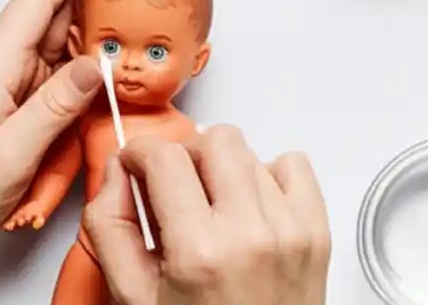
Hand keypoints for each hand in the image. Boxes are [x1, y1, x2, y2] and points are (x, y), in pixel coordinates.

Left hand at [0, 0, 102, 303]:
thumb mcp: (9, 161)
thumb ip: (56, 107)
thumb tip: (97, 61)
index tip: (126, 0)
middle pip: (62, 13)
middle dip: (98, 36)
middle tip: (119, 79)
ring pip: (63, 48)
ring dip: (87, 73)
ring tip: (94, 113)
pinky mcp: (5, 95)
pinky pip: (52, 78)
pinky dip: (72, 96)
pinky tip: (74, 127)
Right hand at [84, 126, 331, 304]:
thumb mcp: (133, 296)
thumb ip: (110, 226)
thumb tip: (118, 169)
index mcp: (200, 252)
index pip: (164, 157)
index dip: (140, 153)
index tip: (136, 165)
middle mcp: (251, 234)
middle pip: (214, 139)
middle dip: (186, 156)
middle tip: (176, 188)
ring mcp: (291, 230)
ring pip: (250, 152)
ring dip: (224, 170)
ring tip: (214, 210)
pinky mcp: (318, 232)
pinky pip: (294, 165)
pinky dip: (269, 177)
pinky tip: (251, 208)